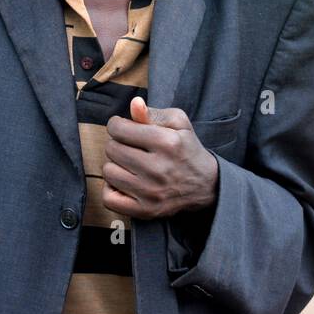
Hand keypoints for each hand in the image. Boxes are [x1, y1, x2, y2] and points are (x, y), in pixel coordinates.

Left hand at [102, 97, 219, 219]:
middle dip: (117, 144)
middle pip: (111, 149)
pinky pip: (109, 198)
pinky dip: (111, 189)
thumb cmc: (187, 148)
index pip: (118, 129)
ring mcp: (150, 192)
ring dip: (115, 166)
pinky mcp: (145, 210)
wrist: (205, 185)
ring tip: (129, 164)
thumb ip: (154, 113)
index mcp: (166, 142)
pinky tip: (124, 182)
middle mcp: (158, 168)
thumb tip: (134, 104)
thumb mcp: (179, 123)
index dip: (117, 125)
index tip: (123, 128)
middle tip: (130, 147)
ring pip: (108, 172)